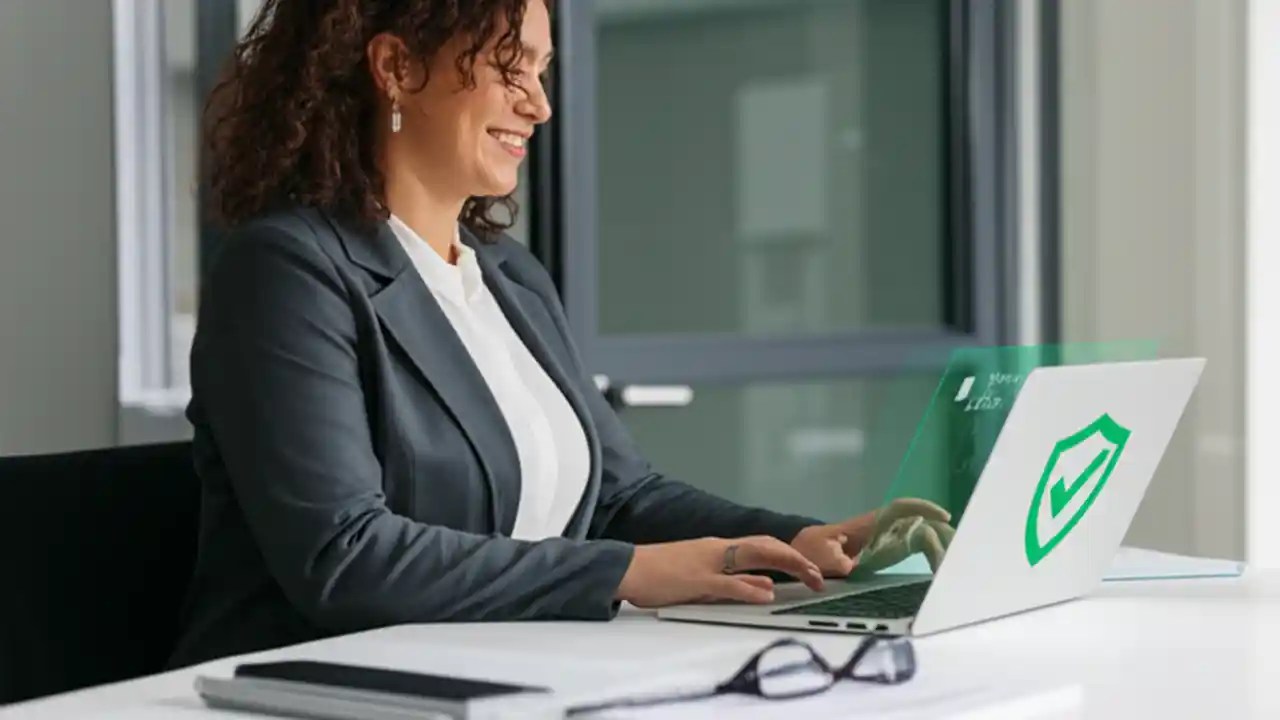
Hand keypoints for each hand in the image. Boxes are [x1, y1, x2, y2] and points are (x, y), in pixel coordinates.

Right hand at [615, 536, 825, 606]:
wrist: (626, 568)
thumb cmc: (660, 574)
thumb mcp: (703, 576)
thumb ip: (735, 580)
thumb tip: (767, 586)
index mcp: (719, 548)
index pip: (763, 546)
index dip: (790, 555)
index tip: (811, 569)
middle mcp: (718, 550)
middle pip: (766, 546)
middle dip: (797, 559)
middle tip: (820, 575)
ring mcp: (707, 563)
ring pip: (754, 557)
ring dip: (785, 566)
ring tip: (809, 577)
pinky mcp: (695, 580)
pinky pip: (727, 583)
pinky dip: (749, 588)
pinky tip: (766, 594)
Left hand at [792, 498, 954, 577]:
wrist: (803, 553)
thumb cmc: (812, 549)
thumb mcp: (824, 556)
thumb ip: (843, 561)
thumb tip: (858, 567)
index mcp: (869, 524)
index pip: (900, 509)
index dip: (922, 508)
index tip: (944, 517)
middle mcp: (883, 528)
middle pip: (917, 524)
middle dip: (939, 533)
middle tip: (957, 552)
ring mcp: (886, 539)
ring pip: (919, 536)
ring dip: (937, 546)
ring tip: (953, 563)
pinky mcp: (886, 552)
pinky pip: (912, 549)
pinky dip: (928, 555)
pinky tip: (939, 567)